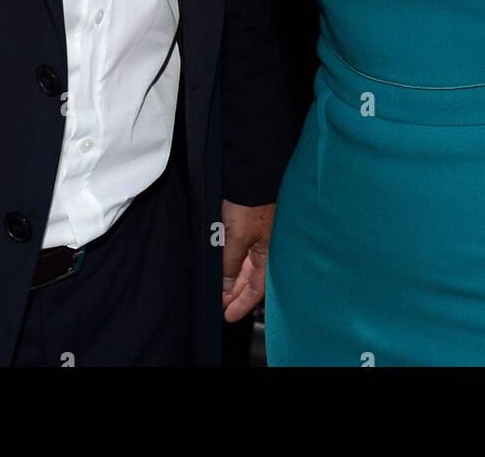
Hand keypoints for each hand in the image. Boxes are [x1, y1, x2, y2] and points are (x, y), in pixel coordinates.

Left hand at [221, 199, 274, 321]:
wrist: (249, 168)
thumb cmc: (250, 201)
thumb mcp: (236, 237)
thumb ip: (229, 264)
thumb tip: (224, 287)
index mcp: (268, 250)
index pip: (257, 287)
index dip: (243, 303)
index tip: (228, 316)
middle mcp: (265, 243)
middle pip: (250, 276)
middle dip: (235, 292)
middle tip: (219, 304)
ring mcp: (256, 231)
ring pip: (243, 262)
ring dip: (230, 276)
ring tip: (216, 287)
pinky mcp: (246, 219)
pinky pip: (238, 247)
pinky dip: (229, 258)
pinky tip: (219, 262)